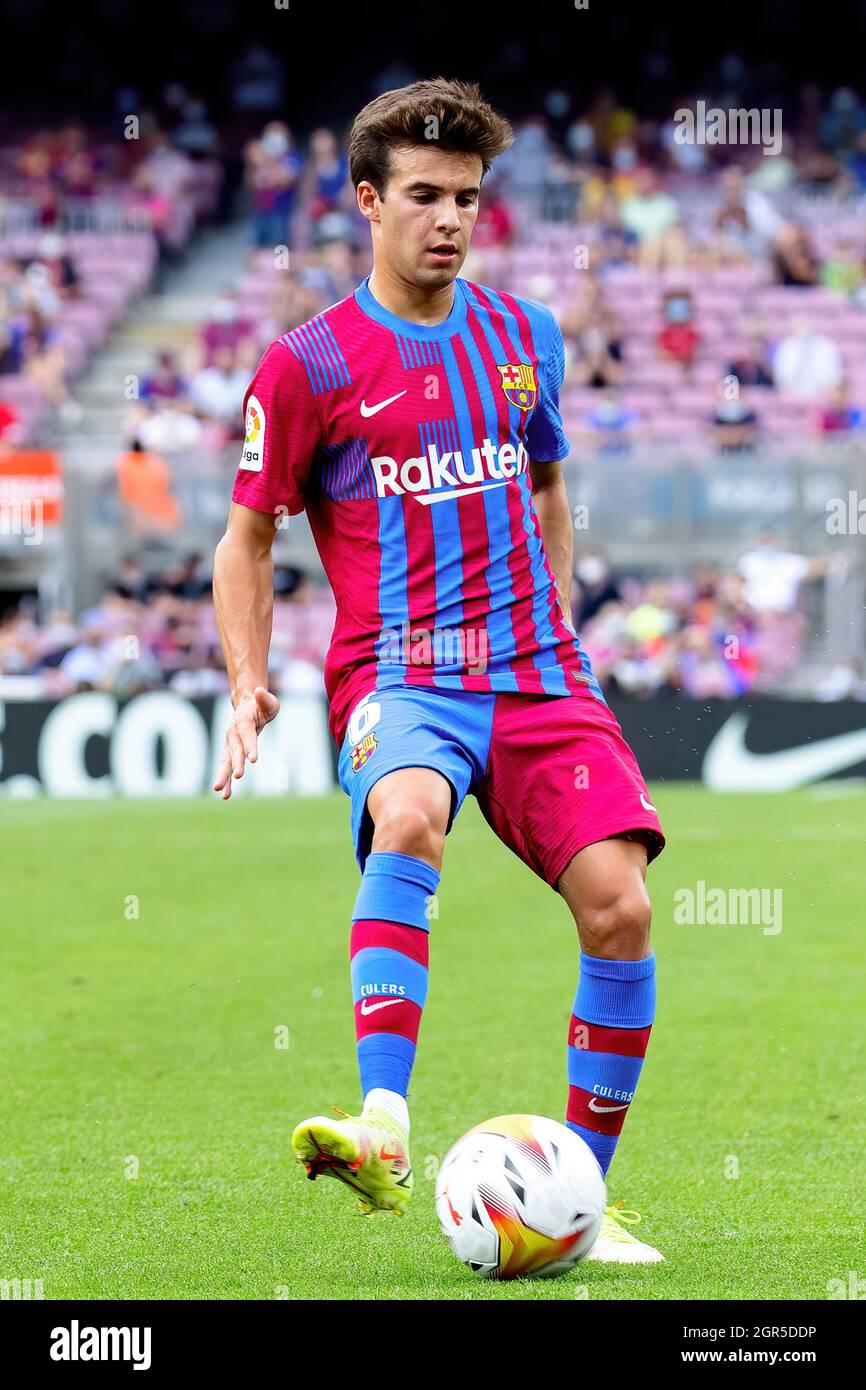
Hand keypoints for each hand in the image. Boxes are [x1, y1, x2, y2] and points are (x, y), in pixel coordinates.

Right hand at [213, 685, 279, 799]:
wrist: (245, 706)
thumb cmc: (261, 705)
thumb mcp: (268, 701)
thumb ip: (265, 699)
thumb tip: (259, 691)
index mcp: (244, 721)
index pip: (247, 735)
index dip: (250, 746)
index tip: (253, 760)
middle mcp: (233, 734)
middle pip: (235, 751)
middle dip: (236, 764)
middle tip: (238, 776)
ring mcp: (230, 744)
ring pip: (226, 761)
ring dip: (224, 776)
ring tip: (221, 791)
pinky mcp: (230, 752)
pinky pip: (227, 767)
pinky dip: (226, 780)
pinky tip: (225, 795)